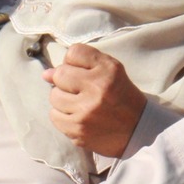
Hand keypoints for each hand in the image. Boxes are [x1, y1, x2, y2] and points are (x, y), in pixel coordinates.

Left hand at [44, 42, 145, 156]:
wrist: (138, 130)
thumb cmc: (121, 96)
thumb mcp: (110, 71)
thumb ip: (81, 63)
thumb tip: (45, 74)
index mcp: (108, 71)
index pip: (73, 52)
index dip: (74, 61)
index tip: (83, 71)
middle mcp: (97, 90)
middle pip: (59, 74)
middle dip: (65, 80)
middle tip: (79, 89)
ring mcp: (86, 113)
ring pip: (54, 96)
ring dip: (63, 98)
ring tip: (79, 103)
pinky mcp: (78, 131)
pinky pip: (54, 116)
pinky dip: (62, 115)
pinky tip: (77, 116)